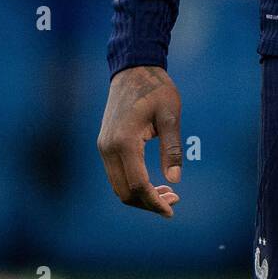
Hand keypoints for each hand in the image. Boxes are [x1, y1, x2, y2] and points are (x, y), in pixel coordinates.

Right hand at [97, 65, 182, 215]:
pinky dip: (132, 184)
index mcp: (125, 142)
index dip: (155, 202)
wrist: (133, 68)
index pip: (138, 184)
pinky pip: (116, 174)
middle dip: (148, 203)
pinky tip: (152, 182)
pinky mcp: (105, 144)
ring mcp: (103, 147)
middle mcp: (109, 148)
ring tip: (166, 193)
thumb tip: (174, 180)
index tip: (172, 210)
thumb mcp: (170, 116)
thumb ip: (172, 148)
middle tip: (174, 200)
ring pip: (118, 186)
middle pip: (124, 192)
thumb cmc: (156, 89)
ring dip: (140, 195)